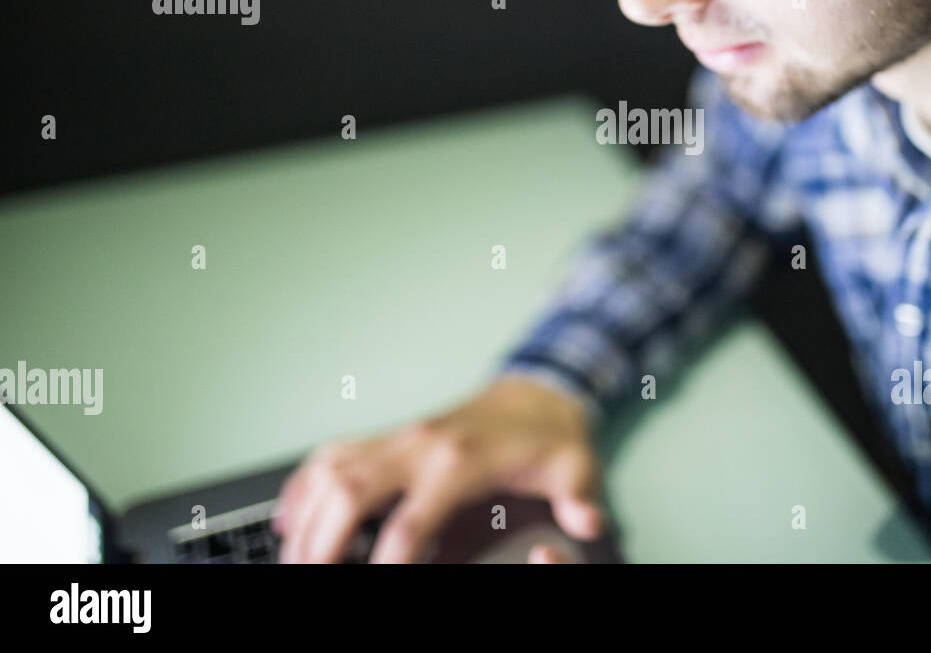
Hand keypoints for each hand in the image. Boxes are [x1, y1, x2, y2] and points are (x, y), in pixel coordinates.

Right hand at [273, 374, 602, 562]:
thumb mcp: (576, 468)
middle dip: (322, 542)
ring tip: (293, 559)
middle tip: (308, 577)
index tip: (381, 586)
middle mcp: (421, 445)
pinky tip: (290, 518)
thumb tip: (588, 524)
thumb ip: (579, 499)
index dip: (390, 564)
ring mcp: (400, 437)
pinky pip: (332, 454)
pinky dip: (304, 484)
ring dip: (304, 517)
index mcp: (462, 461)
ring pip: (332, 471)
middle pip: (351, 492)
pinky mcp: (389, 436)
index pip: (411, 521)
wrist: (536, 396)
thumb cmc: (550, 439)